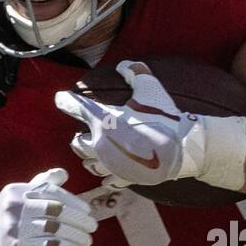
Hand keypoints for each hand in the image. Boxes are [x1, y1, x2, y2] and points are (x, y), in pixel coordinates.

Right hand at [0, 169, 97, 245]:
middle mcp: (12, 206)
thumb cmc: (12, 228)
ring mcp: (12, 227)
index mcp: (15, 191)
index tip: (88, 211)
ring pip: (55, 229)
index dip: (73, 202)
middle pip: (56, 210)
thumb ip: (40, 187)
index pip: (51, 192)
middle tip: (92, 227)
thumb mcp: (21, 203)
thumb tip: (63, 173)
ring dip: (76, 236)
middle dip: (78, 220)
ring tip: (86, 241)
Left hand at [54, 61, 245, 190]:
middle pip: (76, 142)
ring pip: (88, 163)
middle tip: (87, 130)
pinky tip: (111, 169)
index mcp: (101, 119)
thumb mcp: (150, 87)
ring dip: (90, 156)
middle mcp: (100, 144)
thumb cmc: (164, 117)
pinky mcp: (123, 178)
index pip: (73, 107)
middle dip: (80, 135)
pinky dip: (106, 174)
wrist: (183, 149)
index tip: (62, 98)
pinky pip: (106, 180)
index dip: (65, 101)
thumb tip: (125, 65)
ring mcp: (110, 164)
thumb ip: (135, 72)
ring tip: (97, 151)